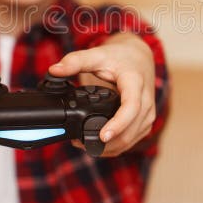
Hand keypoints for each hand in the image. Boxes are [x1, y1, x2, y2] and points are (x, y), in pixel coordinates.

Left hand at [48, 33, 155, 156]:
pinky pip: (132, 140)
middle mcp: (146, 101)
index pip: (132, 107)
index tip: (103, 136)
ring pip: (131, 139)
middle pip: (130, 130)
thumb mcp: (98, 55)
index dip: (118, 124)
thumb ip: (75, 61)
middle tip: (78, 143)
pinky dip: (116, 146)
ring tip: (84, 143)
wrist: (139, 59)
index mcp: (135, 83)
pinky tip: (99, 145)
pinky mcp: (145, 122)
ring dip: (110, 147)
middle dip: (106, 142)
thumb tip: (54, 69)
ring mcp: (148, 114)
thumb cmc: (120, 57)